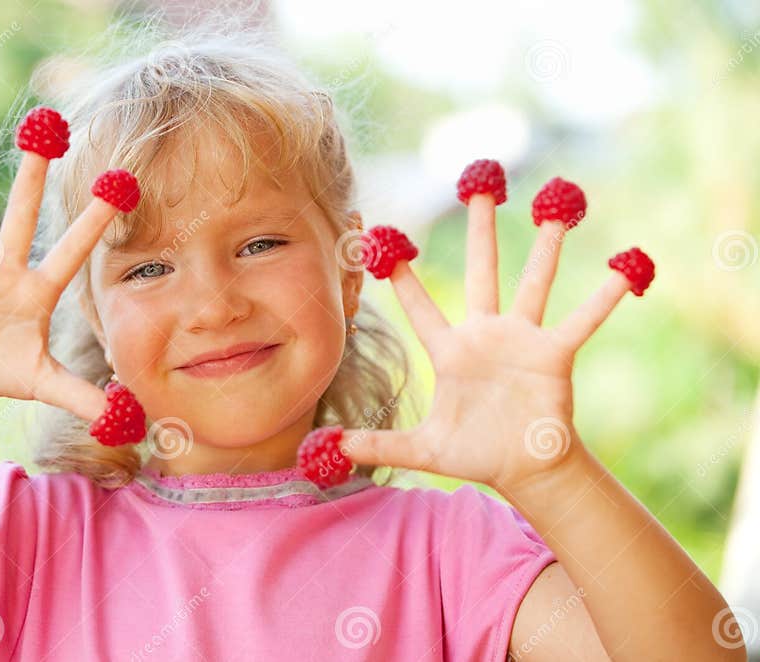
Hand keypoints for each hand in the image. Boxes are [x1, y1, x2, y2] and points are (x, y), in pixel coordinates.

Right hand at [0, 155, 118, 420]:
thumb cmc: (10, 370)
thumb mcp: (47, 383)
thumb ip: (82, 395)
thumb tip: (120, 415)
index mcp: (40, 290)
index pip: (73, 249)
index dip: (94, 218)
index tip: (119, 181)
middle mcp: (6, 271)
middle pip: (21, 215)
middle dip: (32, 174)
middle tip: (43, 125)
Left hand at [341, 195, 634, 492]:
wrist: (523, 469)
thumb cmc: (475, 453)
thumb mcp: (422, 450)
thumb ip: (379, 444)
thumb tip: (331, 448)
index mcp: (451, 350)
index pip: (419, 306)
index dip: (400, 276)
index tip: (384, 241)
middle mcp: (486, 333)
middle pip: (480, 270)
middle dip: (479, 228)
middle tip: (477, 183)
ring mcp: (523, 339)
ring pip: (534, 281)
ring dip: (547, 245)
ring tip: (555, 203)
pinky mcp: (555, 354)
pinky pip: (584, 319)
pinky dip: (606, 295)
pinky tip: (626, 267)